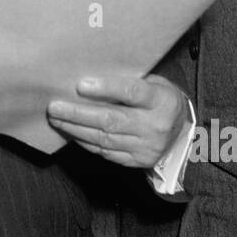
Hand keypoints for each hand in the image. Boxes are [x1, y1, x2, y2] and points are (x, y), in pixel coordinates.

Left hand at [47, 74, 187, 167]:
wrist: (182, 134)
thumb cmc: (160, 100)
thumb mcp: (154, 83)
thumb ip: (128, 80)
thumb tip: (88, 75)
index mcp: (162, 101)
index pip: (132, 93)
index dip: (106, 88)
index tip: (80, 85)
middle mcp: (155, 126)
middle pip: (111, 120)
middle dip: (78, 113)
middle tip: (54, 106)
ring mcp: (146, 147)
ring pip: (104, 139)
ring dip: (75, 128)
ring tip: (56, 119)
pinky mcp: (137, 161)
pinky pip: (106, 152)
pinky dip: (85, 142)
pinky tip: (71, 132)